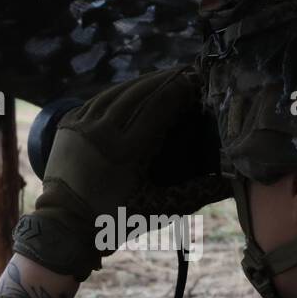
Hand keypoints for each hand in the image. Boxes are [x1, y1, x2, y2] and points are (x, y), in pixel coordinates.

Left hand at [13, 67, 205, 280]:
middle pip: (139, 94)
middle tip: (185, 72)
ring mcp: (82, 125)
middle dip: (164, 79)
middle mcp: (102, 132)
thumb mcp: (158, 209)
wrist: (64, 225)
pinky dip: (118, 91)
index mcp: (125, 151)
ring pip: (117, 92)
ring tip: (163, 76)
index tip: (196, 81)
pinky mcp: (68, 123)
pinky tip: (132, 88)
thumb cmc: (116, 219)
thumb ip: (195, 193)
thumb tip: (232, 183)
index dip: (178, 91)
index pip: (157, 108)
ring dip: (142, 81)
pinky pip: (97, 99)